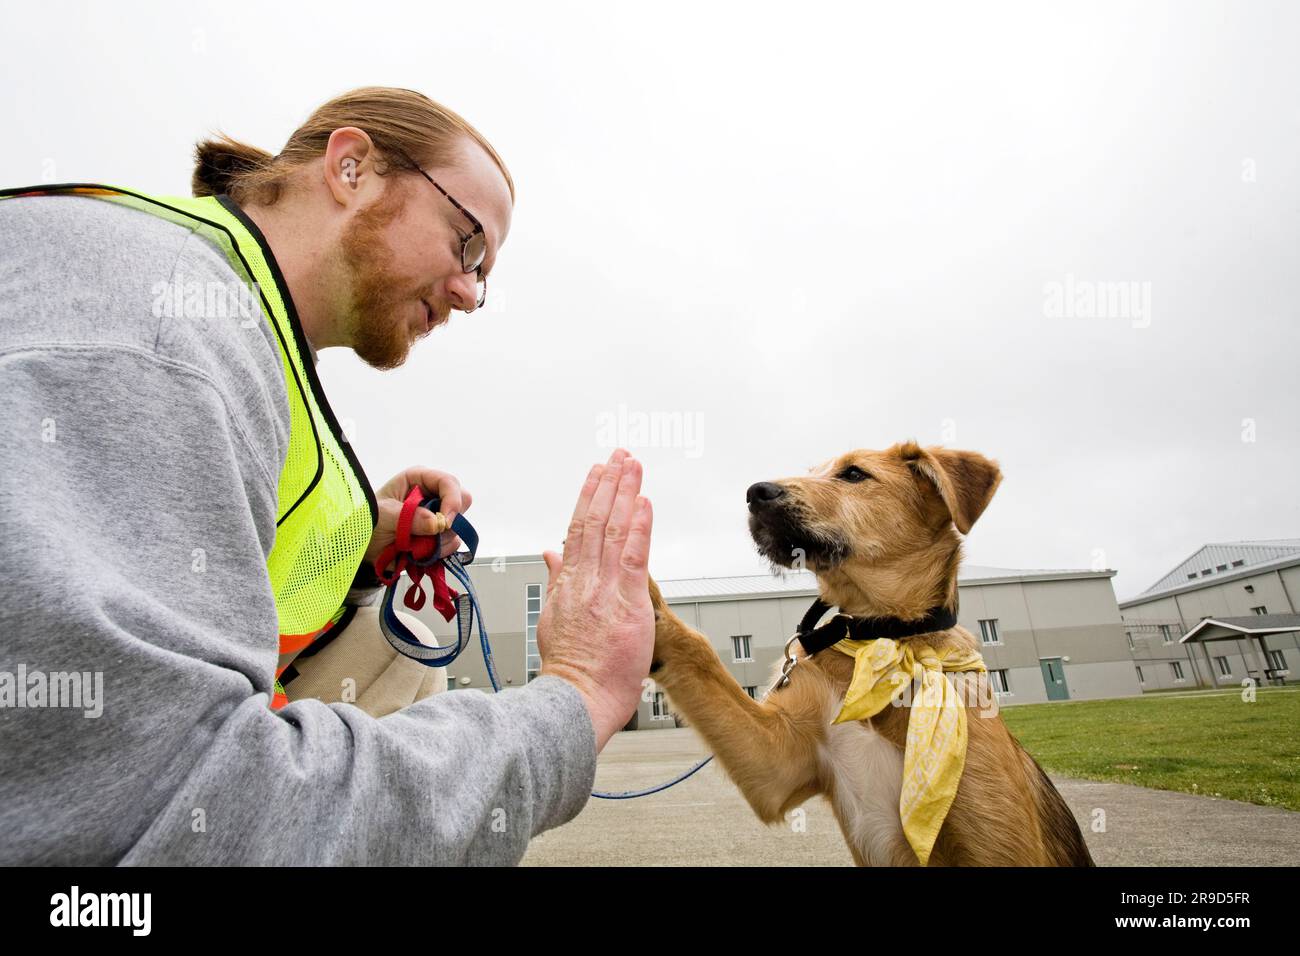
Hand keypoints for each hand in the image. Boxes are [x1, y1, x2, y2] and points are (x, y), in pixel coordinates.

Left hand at [366, 466, 471, 568]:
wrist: (364, 547)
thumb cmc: (369, 521)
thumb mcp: (383, 515)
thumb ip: (408, 517)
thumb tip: (436, 523)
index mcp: (419, 479)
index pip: (448, 482)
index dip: (452, 500)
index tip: (445, 522)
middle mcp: (433, 494)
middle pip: (463, 500)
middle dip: (451, 520)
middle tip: (433, 534)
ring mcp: (438, 516)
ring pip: (458, 525)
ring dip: (439, 539)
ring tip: (413, 544)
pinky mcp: (440, 535)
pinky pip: (453, 543)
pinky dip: (440, 551)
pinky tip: (420, 551)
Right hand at [539, 449, 653, 751]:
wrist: (577, 699)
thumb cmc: (571, 668)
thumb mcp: (553, 618)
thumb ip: (556, 580)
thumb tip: (550, 554)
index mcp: (566, 582)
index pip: (577, 529)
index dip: (589, 497)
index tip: (597, 473)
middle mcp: (582, 579)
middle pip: (595, 520)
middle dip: (609, 484)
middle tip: (619, 455)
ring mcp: (603, 588)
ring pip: (612, 529)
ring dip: (624, 493)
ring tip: (632, 465)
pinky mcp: (626, 601)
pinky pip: (633, 554)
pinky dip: (638, 526)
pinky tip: (644, 502)